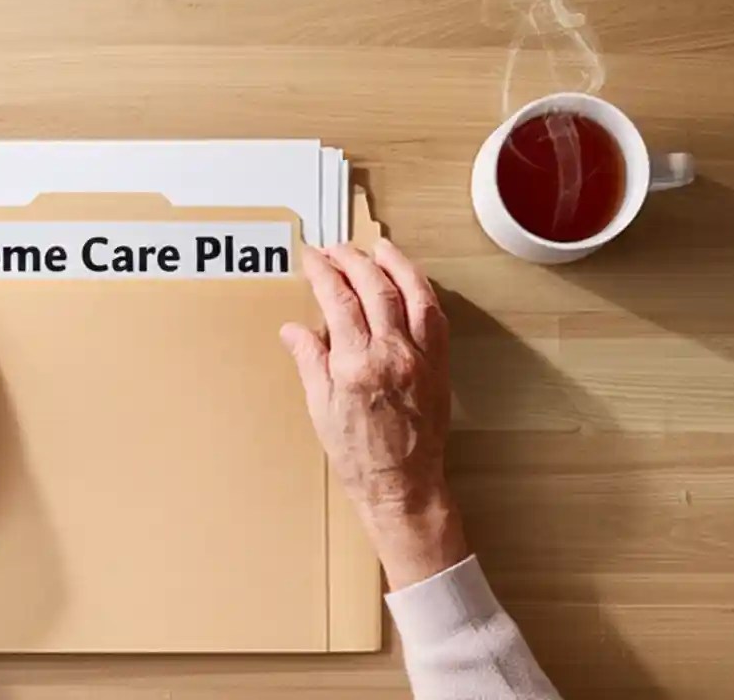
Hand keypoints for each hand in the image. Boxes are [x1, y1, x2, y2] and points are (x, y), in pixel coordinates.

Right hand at [281, 240, 467, 589]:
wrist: (402, 486)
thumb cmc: (358, 456)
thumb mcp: (320, 409)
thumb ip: (310, 362)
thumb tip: (294, 329)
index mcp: (356, 365)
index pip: (338, 301)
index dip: (323, 272)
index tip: (312, 258)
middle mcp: (392, 354)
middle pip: (374, 288)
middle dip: (353, 260)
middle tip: (336, 249)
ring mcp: (420, 357)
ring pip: (412, 293)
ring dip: (394, 264)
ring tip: (378, 248)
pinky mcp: (439, 366)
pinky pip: (435, 316)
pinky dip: (422, 291)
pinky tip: (411, 281)